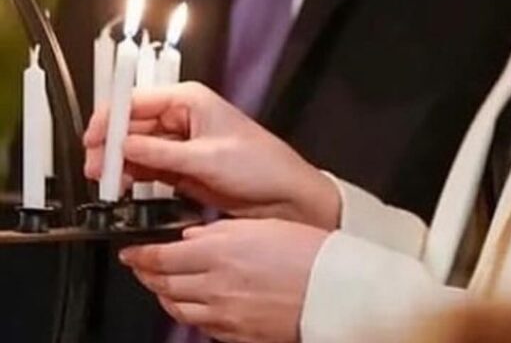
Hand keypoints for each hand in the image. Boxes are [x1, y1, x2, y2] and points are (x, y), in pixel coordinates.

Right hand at [83, 81, 339, 227]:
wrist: (282, 195)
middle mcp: (181, 115)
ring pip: (135, 147)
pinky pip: (146, 166)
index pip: (137, 100)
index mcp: (190, 100)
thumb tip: (121, 145)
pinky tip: (122, 188)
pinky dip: (131, 175)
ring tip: (106, 183)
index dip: (110, 119)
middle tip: (94, 171)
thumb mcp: (206, 158)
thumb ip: (161, 153)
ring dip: (117, 163)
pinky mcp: (179, 166)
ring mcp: (179, 142)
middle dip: (109, 145)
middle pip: (131, 124)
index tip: (90, 142)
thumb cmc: (256, 166)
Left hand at [121, 218, 326, 342]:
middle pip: (164, 283)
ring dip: (162, 294)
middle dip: (147, 274)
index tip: (131, 251)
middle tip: (140, 266)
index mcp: (220, 252)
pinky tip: (190, 304)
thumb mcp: (263, 225)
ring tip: (160, 284)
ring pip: (175, 307)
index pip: (164, 256)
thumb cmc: (308, 252)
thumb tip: (194, 236)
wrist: (333, 289)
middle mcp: (214, 286)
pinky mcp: (233, 335)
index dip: (141, 255)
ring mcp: (222, 315)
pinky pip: (198, 325)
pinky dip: (186, 312)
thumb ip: (221, 231)